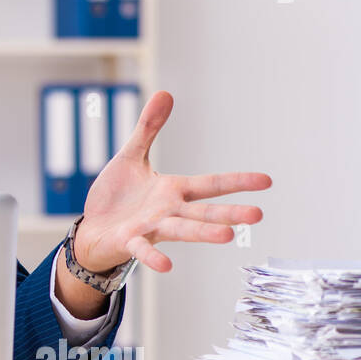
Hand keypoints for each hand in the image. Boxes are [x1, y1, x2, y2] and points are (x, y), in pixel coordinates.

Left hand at [71, 91, 271, 273]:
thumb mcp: (131, 156)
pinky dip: (153, 257)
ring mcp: (150, 228)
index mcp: (173, 191)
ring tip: (228, 236)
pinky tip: (166, 267)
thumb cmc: (117, 197)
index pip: (210, 184)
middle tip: (258, 215)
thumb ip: (149, 129)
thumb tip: (165, 92)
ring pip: (181, 230)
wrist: (93, 228)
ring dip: (202, 233)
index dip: (237, 181)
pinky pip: (142, 250)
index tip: (267, 181)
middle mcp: (168, 211)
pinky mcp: (129, 240)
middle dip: (230, 212)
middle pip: (203, 211)